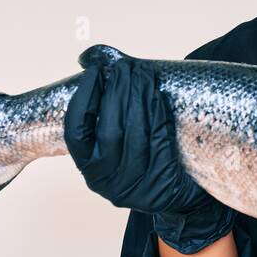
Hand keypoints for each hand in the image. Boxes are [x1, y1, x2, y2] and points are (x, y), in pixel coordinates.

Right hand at [64, 49, 234, 253]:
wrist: (180, 198)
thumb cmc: (145, 157)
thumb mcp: (119, 139)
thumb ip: (106, 103)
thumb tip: (89, 58)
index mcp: (89, 169)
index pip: (76, 131)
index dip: (84, 99)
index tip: (94, 72)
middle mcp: (107, 182)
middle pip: (109, 130)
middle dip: (117, 93)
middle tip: (124, 67)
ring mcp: (134, 186)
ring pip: (134, 134)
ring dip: (138, 98)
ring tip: (142, 73)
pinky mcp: (161, 184)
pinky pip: (158, 140)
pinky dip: (157, 113)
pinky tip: (157, 93)